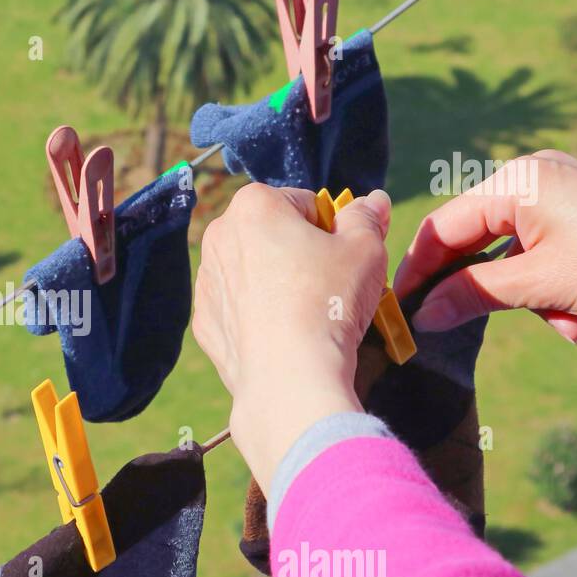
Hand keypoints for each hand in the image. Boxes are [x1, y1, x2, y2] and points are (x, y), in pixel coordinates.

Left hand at [194, 183, 392, 487]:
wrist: (290, 375)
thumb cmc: (328, 302)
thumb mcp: (366, 249)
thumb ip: (366, 218)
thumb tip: (372, 201)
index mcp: (253, 205)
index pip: (305, 203)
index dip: (331, 229)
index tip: (343, 257)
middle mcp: (218, 235)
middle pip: (273, 234)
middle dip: (300, 252)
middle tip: (329, 285)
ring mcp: (206, 280)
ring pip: (253, 271)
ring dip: (277, 282)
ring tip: (307, 312)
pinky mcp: (204, 321)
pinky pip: (238, 307)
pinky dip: (258, 315)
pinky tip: (282, 334)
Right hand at [394, 151, 576, 341]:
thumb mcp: (543, 285)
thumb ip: (474, 295)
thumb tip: (424, 316)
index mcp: (513, 184)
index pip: (440, 229)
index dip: (416, 274)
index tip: (399, 314)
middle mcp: (527, 177)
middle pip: (470, 239)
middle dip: (477, 290)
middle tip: (460, 329)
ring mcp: (555, 190)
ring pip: (506, 250)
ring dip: (521, 296)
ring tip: (559, 326)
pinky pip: (537, 247)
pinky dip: (545, 284)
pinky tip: (571, 316)